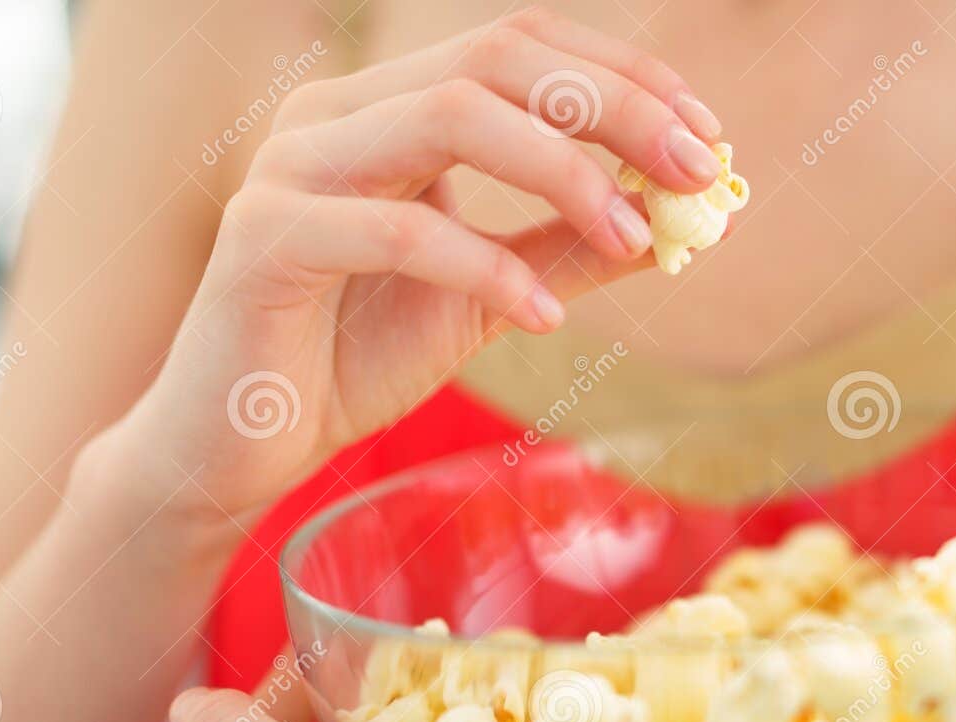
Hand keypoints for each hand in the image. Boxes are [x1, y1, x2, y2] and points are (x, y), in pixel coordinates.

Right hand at [100, 7, 723, 520]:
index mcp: (389, 107)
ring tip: (633, 239)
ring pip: (446, 120)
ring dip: (563, 174)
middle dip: (614, 109)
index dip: (625, 80)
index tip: (709, 140)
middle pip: (495, 61)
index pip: (521, 47)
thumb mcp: (495, 295)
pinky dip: (486, 267)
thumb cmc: (360, 356)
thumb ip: (575, 250)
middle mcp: (339, 112)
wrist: (245, 441)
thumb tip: (687, 224)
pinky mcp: (266, 239)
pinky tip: (544, 319)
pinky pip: (396, 230)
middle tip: (698, 172)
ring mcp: (295, 166)